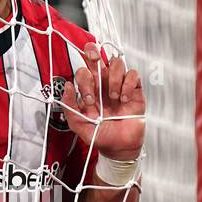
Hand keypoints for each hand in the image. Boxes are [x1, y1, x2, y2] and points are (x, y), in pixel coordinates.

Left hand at [63, 42, 145, 160]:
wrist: (120, 147)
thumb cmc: (100, 136)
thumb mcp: (79, 125)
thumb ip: (70, 107)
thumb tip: (67, 86)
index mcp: (89, 90)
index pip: (82, 71)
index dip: (84, 81)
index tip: (89, 101)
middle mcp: (103, 83)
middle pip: (97, 56)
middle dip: (93, 54)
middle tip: (95, 65)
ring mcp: (118, 84)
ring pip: (116, 63)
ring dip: (114, 79)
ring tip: (114, 98)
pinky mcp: (134, 89)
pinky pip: (133, 74)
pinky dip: (128, 85)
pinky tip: (125, 99)